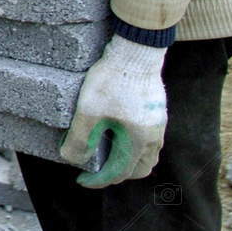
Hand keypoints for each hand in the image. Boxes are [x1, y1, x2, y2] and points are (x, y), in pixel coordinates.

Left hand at [61, 34, 167, 187]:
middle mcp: (154, 136)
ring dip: (128, 161)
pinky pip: (149, 139)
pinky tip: (117, 132)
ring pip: (147, 154)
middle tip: (96, 170)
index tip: (80, 180)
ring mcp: (158, 123)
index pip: (118, 172)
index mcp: (138, 140)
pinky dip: (134, 145)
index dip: (97, 180)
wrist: (135, 50)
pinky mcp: (157, 110)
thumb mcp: (88, 110)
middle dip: (117, 174)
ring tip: (106, 153)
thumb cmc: (112, 80)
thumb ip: (79, 139)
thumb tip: (72, 159)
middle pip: (139, 168)